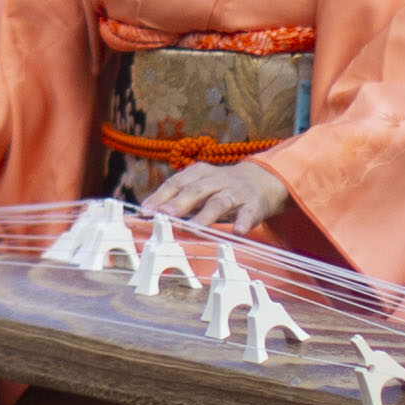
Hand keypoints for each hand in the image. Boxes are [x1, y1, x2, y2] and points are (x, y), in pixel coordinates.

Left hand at [138, 159, 288, 235]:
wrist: (262, 180)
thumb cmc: (220, 187)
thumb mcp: (198, 186)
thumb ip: (174, 198)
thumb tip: (143, 213)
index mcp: (199, 174)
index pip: (177, 182)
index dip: (161, 196)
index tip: (146, 211)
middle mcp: (217, 180)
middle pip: (196, 190)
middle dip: (180, 203)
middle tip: (165, 217)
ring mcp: (236, 192)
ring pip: (220, 202)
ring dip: (206, 215)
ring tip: (194, 228)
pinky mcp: (254, 204)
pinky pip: (249, 213)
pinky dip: (244, 222)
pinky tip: (238, 231)